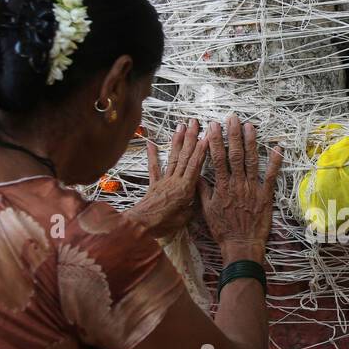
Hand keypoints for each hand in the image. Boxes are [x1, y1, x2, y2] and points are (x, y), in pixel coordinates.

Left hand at [130, 119, 206, 240]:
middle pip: (185, 156)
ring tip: (180, 126)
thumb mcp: (185, 218)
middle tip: (194, 123)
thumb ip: (191, 204)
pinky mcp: (154, 184)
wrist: (141, 226)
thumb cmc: (165, 224)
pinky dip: (152, 155)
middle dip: (191, 138)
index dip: (201, 149)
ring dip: (178, 141)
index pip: (195, 165)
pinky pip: (154, 168)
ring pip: (173, 158)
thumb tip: (196, 197)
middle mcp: (175, 180)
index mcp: (185, 188)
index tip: (207, 135)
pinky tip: (151, 143)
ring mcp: (164, 180)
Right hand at [199, 114, 282, 262]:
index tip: (213, 126)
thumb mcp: (207, 210)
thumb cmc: (223, 230)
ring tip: (250, 126)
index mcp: (222, 186)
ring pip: (252, 160)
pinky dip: (275, 161)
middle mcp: (237, 184)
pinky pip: (271, 176)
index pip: (217, 158)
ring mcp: (252, 189)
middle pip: (235, 154)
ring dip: (251, 142)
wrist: (241, 245)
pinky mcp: (266, 195)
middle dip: (233, 134)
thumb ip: (203, 191)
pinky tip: (278, 147)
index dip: (216, 140)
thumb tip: (196, 174)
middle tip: (233, 118)